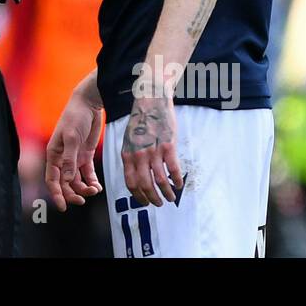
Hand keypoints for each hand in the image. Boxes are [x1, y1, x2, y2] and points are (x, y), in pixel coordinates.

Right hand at [44, 91, 103, 211]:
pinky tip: (97, 186)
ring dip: (84, 188)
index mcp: (54, 154)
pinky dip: (91, 181)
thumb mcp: (71, 138)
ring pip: (76, 181)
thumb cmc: (75, 116)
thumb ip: (70, 160)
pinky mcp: (85, 155)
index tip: (63, 207)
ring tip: (94, 190)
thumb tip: (68, 180)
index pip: (52, 179)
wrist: (89, 103)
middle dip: (73, 194)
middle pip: (65, 183)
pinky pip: (87, 174)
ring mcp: (74, 157)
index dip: (56, 194)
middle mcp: (62, 158)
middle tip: (83, 200)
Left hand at [121, 91, 183, 206]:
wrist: (150, 102)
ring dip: (166, 193)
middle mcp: (139, 155)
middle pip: (145, 185)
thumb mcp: (128, 140)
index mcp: (127, 155)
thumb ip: (131, 157)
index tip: (144, 202)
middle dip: (152, 199)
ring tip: (170, 197)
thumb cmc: (140, 121)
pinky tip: (179, 184)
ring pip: (160, 181)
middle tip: (158, 203)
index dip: (138, 196)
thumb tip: (136, 175)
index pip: (130, 183)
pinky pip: (173, 169)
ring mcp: (153, 151)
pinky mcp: (168, 146)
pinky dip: (176, 180)